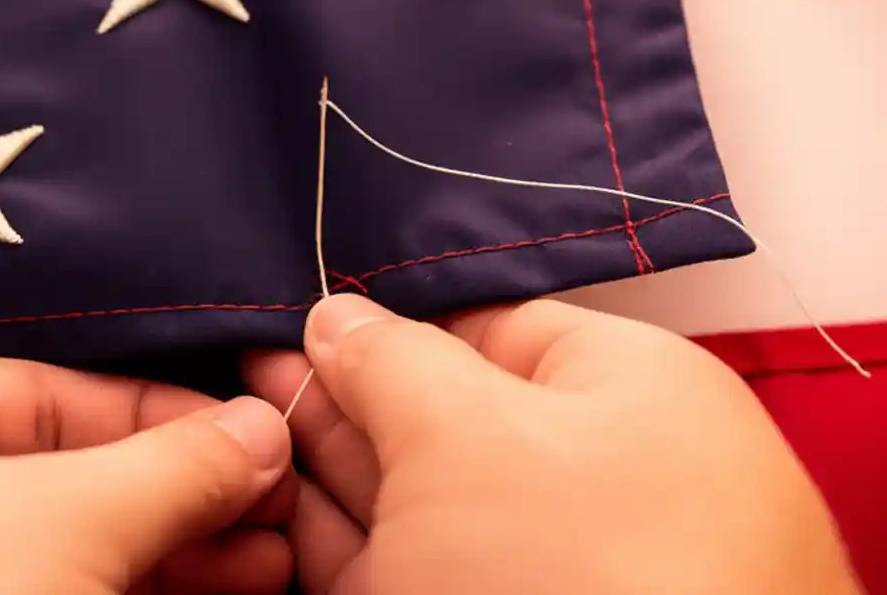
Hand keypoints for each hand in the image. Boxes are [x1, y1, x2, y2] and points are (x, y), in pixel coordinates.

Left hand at [0, 358, 294, 594]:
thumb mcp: (68, 525)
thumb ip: (173, 468)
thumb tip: (262, 427)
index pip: (47, 393)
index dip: (163, 413)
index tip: (254, 439)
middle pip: (67, 475)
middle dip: (183, 496)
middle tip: (275, 513)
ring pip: (62, 550)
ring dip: (172, 556)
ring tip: (270, 565)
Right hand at [245, 295, 859, 593]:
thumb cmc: (580, 582)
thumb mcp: (463, 436)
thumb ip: (393, 361)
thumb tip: (343, 318)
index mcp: (639, 393)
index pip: (498, 328)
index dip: (393, 327)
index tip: (303, 326)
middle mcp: (613, 479)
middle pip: (457, 416)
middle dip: (349, 398)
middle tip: (254, 374)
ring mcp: (564, 570)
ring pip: (433, 504)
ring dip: (337, 473)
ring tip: (247, 434)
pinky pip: (426, 571)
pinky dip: (355, 547)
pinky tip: (280, 513)